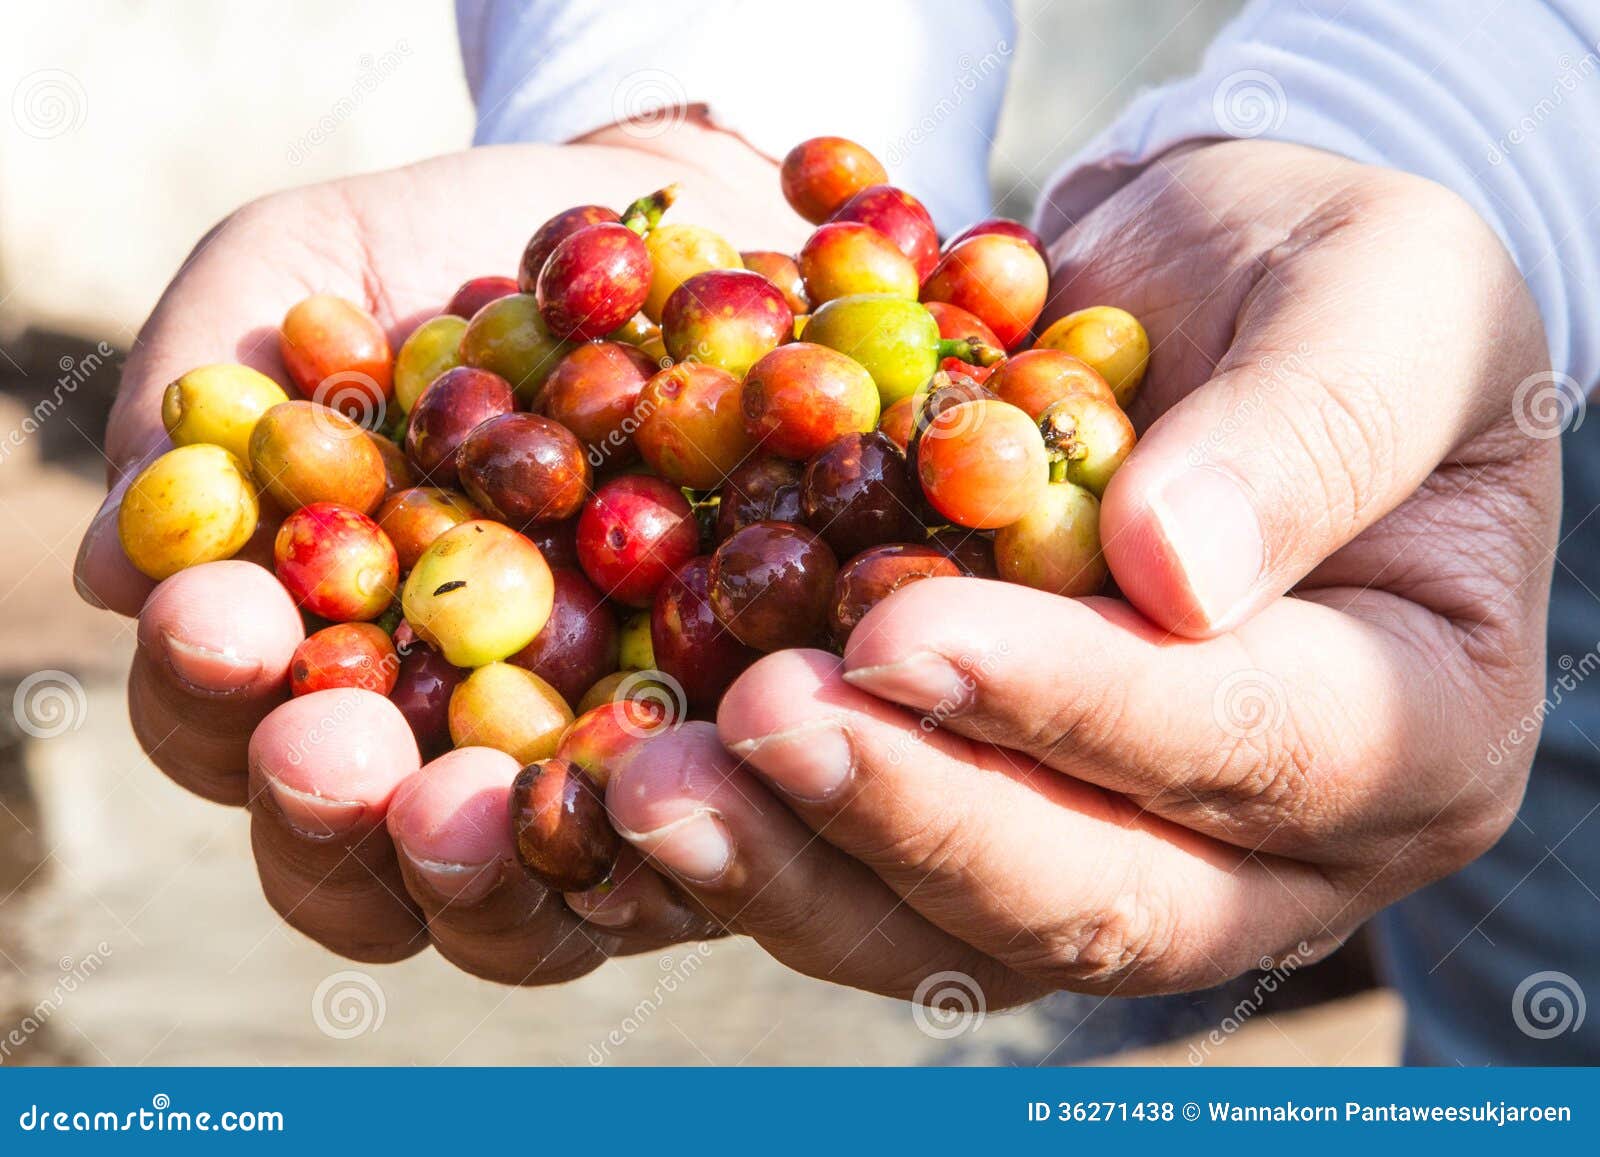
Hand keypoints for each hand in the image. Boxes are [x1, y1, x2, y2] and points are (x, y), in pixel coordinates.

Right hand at [73, 125, 803, 979]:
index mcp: (307, 648)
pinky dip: (668, 824)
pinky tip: (663, 782)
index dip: (206, 689)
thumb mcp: (299, 269)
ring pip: (512, 889)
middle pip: (356, 846)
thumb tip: (115, 573)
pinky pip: (692, 830)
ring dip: (476, 864)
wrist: (668, 232)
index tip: (217, 618)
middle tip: (323, 746)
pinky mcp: (714, 760)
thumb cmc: (454, 255)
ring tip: (470, 799)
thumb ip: (205, 394)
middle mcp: (432, 740)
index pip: (226, 721)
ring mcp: (577, 769)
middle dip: (322, 802)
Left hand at [608, 140, 1558, 1003]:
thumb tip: (1173, 579)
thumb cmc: (1328, 280)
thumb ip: (1308, 429)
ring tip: (654, 788)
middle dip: (917, 818)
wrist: (1209, 298)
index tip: (905, 635)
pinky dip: (768, 844)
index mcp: (1415, 723)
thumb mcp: (1379, 297)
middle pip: (1098, 897)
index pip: (1251, 748)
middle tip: (755, 730)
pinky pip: (879, 878)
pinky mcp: (996, 823)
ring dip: (803, 868)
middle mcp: (1278, 843)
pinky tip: (648, 786)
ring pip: (967, 932)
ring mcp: (1128, 852)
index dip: (1078, 706)